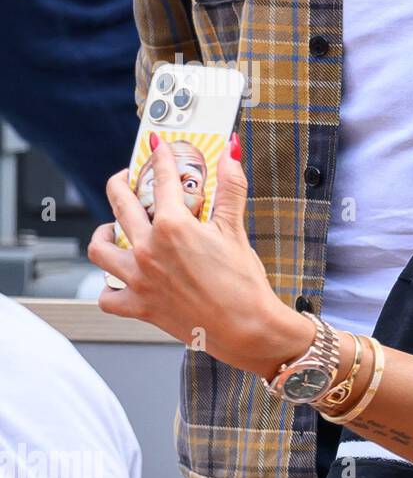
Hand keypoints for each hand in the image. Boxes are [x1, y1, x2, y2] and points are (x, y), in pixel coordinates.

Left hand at [88, 133, 312, 378]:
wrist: (247, 329)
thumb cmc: (244, 286)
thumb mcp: (236, 231)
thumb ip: (230, 188)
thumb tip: (232, 153)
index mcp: (173, 227)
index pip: (163, 180)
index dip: (161, 158)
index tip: (158, 148)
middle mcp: (149, 249)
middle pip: (121, 204)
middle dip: (121, 183)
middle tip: (127, 177)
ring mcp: (139, 278)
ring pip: (100, 248)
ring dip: (103, 233)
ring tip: (112, 227)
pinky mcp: (139, 306)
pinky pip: (107, 295)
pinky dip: (108, 287)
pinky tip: (118, 278)